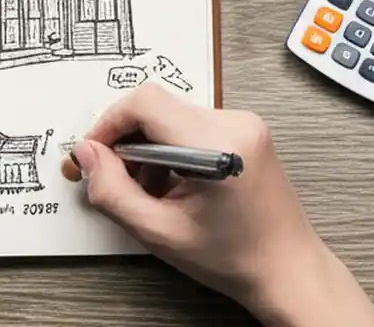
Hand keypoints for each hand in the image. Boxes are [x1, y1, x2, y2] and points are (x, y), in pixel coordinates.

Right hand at [61, 85, 373, 326]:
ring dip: (149, 148)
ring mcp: (244, 124)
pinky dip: (170, 149)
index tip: (94, 152)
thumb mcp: (159, 232)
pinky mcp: (245, 132)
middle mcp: (235, 123)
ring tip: (151, 191)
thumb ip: (112, 191)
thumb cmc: (235, 258)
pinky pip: (191, 125)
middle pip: (156, 107)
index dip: (109, 123)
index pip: (145, 103)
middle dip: (127, 141)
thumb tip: (86, 155)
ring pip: (171, 116)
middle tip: (118, 179)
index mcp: (217, 144)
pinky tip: (173, 185)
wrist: (287, 270)